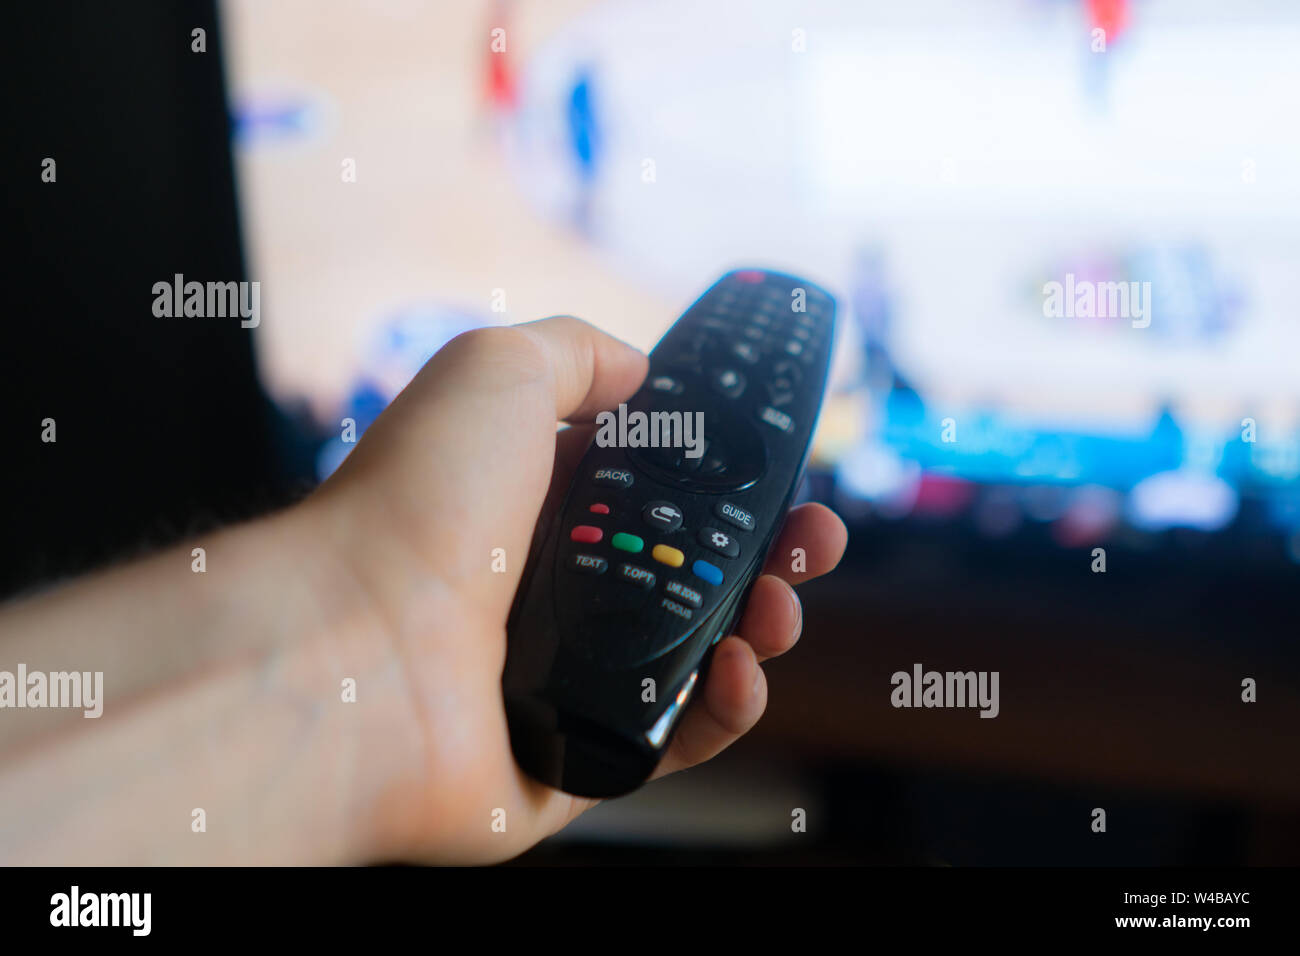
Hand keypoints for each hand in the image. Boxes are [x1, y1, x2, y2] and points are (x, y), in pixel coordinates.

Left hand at [317, 316, 846, 862]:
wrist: (356, 651)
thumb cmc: (414, 508)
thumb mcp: (495, 370)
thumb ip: (574, 352)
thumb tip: (637, 369)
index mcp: (537, 506)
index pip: (660, 491)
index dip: (729, 479)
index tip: (783, 471)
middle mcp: (552, 590)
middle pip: (694, 573)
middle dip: (771, 552)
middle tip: (812, 541)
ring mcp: (566, 676)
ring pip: (699, 655)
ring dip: (762, 627)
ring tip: (778, 609)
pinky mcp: (577, 757)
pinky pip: (676, 741)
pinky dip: (726, 712)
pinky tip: (740, 674)